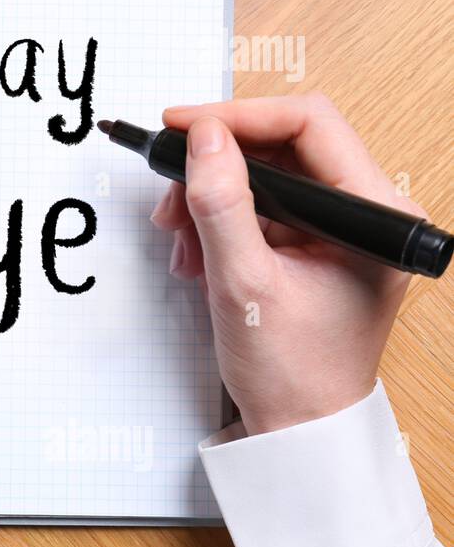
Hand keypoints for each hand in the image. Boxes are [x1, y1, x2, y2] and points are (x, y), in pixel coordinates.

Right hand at [150, 93, 421, 434]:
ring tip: (181, 241)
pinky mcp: (315, 243)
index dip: (238, 117)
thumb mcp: (243, 284)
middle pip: (282, 146)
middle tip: (171, 196)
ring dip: (211, 199)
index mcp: (375, 214)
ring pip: (265, 176)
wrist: (298, 429)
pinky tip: (199, 254)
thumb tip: (203, 138)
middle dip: (216, 168)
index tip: (182, 126)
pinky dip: (220, 222)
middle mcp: (367, 213)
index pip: (308, 124)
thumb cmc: (292, 373)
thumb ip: (222, 204)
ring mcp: (342, 228)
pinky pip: (261, 207)